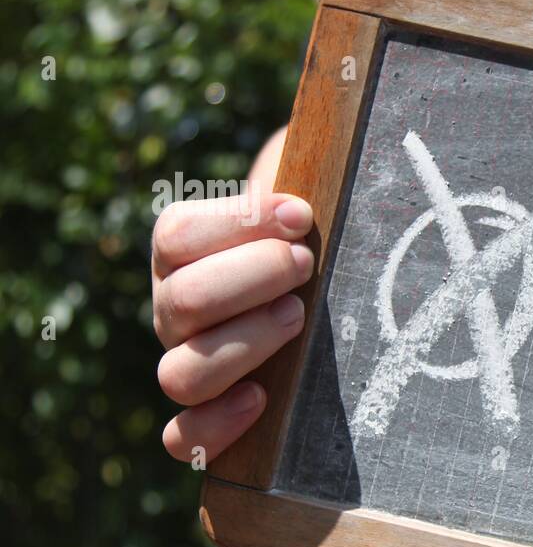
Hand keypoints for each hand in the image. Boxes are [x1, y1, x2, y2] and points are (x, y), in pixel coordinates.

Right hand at [153, 175, 312, 462]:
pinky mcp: (207, 416)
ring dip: (242, 344)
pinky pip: (181, 438)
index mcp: (183, 253)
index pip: (177, 236)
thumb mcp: (309, 193)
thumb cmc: (314, 238)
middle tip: (307, 266)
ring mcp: (186, 364)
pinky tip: (261, 399)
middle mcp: (173, 311)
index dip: (238, 224)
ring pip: (179, 372)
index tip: (303, 215)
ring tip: (297, 318)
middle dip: (250, 279)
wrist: (318, 288)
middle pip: (180, 301)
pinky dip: (213, 425)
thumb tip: (346, 107)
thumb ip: (310, 162)